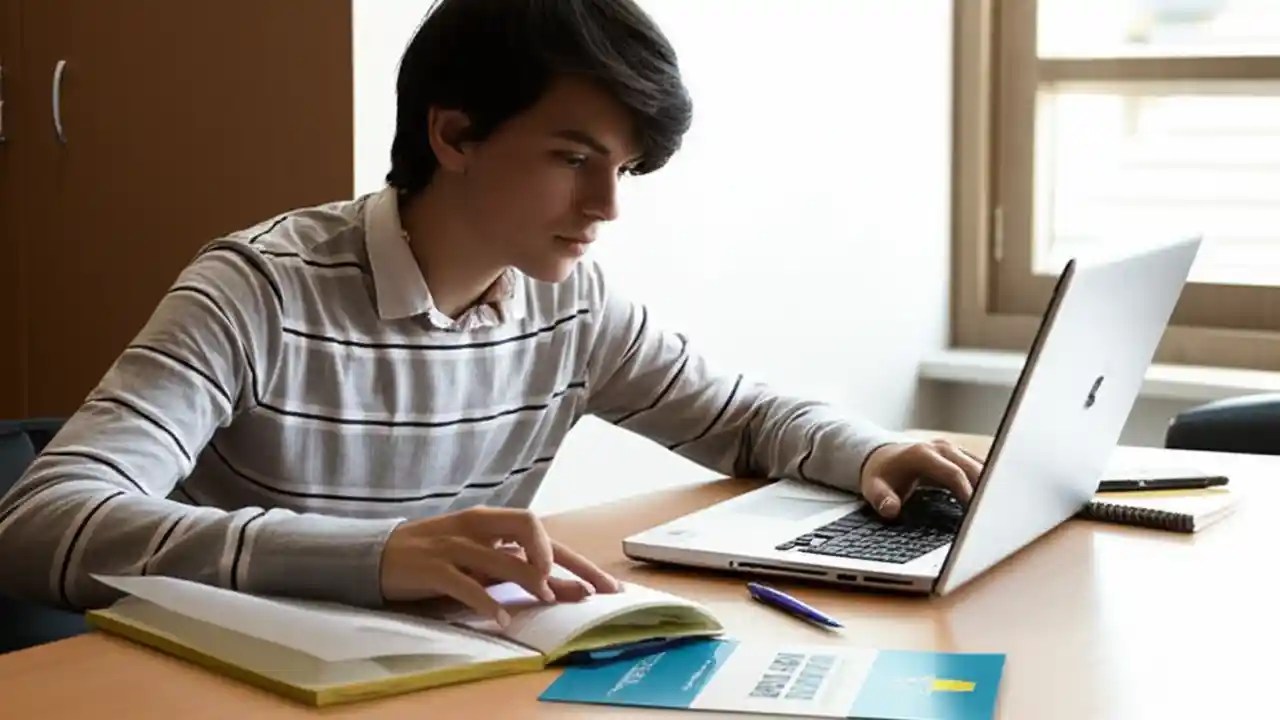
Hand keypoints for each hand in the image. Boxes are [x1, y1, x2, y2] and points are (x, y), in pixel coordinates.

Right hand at [379, 507, 620, 625]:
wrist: (377, 555)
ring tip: (547, 598)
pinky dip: (487, 602)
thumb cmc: (438, 557)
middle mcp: (477, 526)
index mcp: (491, 521)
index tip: (606, 585)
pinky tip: (503, 619)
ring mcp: (454, 546)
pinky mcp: (432, 568)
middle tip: (582, 592)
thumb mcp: (481, 560)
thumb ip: (519, 571)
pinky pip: (465, 584)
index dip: (578, 558)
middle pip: (529, 527)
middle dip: (561, 559)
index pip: (544, 532)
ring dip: (529, 578)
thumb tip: (567, 589)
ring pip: (501, 556)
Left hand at [859, 439, 983, 518]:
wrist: (882, 457)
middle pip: (973, 469)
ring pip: (980, 467)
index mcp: (923, 454)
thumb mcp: (873, 487)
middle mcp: (941, 448)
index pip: (954, 474)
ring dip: (989, 487)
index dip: (967, 493)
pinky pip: (978, 468)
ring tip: (996, 512)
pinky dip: (986, 483)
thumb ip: (881, 498)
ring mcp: (952, 450)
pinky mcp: (958, 455)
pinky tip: (991, 502)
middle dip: (985, 491)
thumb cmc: (881, 474)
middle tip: (993, 517)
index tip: (976, 514)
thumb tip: (891, 509)